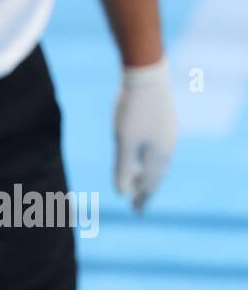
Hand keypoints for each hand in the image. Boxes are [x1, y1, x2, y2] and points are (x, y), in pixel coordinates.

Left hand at [114, 57, 176, 212]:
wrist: (146, 78)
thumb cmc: (132, 112)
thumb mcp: (124, 144)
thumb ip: (123, 169)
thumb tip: (122, 193)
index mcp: (159, 154)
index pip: (150, 184)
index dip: (142, 198)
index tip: (136, 212)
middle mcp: (167, 146)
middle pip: (156, 174)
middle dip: (146, 190)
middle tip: (138, 204)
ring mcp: (167, 133)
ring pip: (158, 161)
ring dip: (148, 175)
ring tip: (138, 185)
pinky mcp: (163, 122)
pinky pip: (158, 149)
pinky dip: (150, 160)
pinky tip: (143, 158)